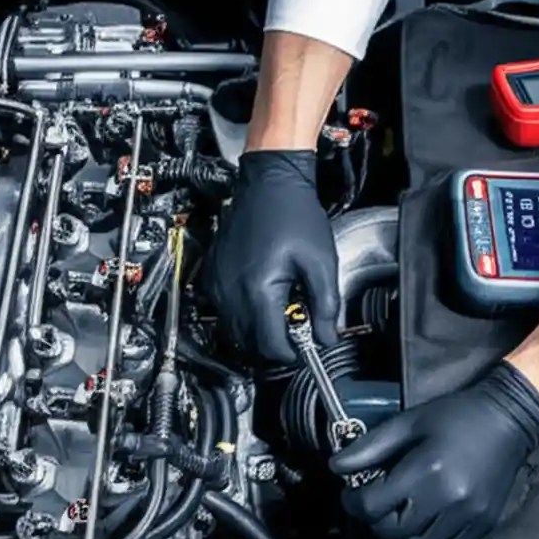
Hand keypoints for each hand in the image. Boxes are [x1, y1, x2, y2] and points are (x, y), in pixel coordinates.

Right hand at [204, 150, 339, 362]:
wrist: (269, 183)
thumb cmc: (294, 215)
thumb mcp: (321, 263)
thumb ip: (326, 306)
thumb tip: (327, 338)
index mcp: (258, 290)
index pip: (270, 346)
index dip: (290, 355)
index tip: (303, 350)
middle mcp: (231, 291)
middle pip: (248, 344)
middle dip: (272, 346)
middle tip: (295, 332)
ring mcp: (217, 284)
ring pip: (233, 331)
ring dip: (256, 332)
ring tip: (280, 313)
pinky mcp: (211, 275)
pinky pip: (222, 311)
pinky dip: (241, 315)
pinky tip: (261, 299)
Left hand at [328, 361, 538, 538]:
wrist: (508, 420)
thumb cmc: (455, 416)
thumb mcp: (409, 423)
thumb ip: (370, 446)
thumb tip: (336, 466)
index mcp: (426, 470)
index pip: (373, 506)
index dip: (353, 503)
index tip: (352, 495)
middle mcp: (447, 499)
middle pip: (392, 533)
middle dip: (375, 522)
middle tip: (375, 506)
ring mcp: (467, 517)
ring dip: (398, 538)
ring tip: (397, 518)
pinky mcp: (481, 526)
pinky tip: (421, 526)